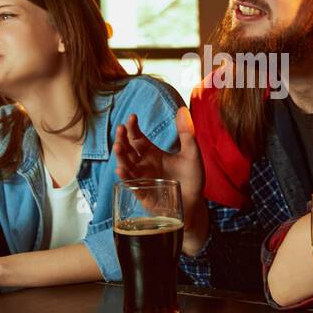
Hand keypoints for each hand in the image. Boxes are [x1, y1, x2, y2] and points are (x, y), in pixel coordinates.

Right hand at [113, 107, 204, 230]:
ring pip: (126, 166)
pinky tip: (121, 170)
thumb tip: (182, 109)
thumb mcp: (192, 153)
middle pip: (128, 150)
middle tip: (120, 129)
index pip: (138, 138)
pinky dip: (126, 178)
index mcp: (153, 154)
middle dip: (122, 139)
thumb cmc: (192, 178)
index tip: (132, 117)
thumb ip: (187, 133)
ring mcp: (142, 179)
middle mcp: (144, 165)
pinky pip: (132, 185)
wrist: (194, 203)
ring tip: (118, 146)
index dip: (133, 128)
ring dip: (121, 157)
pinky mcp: (143, 194)